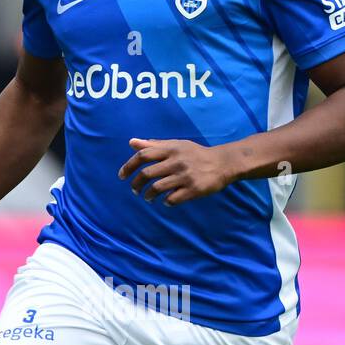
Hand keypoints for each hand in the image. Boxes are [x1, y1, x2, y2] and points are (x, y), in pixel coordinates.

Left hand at [117, 137, 234, 205]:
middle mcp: (176, 161)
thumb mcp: (176, 145)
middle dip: (136, 184)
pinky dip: (166, 201)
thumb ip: (154, 145)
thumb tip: (131, 142)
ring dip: (148, 195)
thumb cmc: (195, 154)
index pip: (143, 155)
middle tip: (135, 190)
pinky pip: (172, 199)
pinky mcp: (193, 189)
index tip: (122, 176)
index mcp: (171, 149)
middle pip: (147, 173)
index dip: (129, 166)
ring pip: (157, 188)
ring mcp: (185, 176)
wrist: (223, 163)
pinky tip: (166, 201)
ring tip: (148, 198)